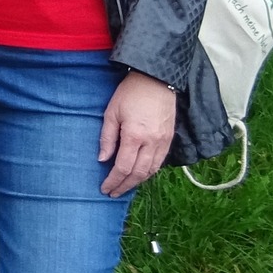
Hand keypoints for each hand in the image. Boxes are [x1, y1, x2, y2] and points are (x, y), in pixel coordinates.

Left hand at [98, 70, 175, 196]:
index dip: (113, 181)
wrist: (157, 80)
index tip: (105, 188)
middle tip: (113, 193)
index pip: (123, 167)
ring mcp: (163, 142)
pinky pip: (160, 162)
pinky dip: (149, 172)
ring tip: (125, 186)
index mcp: (135, 136)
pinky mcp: (170, 138)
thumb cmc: (130, 93)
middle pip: (139, 173)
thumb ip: (107, 138)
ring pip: (151, 170)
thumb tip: (102, 159)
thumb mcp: (111, 113)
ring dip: (138, 182)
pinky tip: (140, 174)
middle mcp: (152, 142)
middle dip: (124, 185)